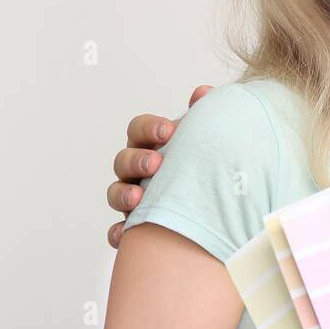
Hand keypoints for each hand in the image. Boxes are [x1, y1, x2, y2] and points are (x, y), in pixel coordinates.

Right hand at [106, 85, 211, 248]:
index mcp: (151, 144)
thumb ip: (203, 116)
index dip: (149, 128)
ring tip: (138, 198)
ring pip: (115, 192)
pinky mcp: (134, 225)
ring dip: (123, 194)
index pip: (138, 129)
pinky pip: (119, 230)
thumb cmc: (203, 162)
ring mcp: (132, 196)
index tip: (168, 131)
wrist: (214, 199)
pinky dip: (118, 232)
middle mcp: (136, 169)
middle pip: (123, 160)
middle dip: (137, 160)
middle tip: (156, 163)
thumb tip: (204, 92)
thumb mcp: (204, 138)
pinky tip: (126, 236)